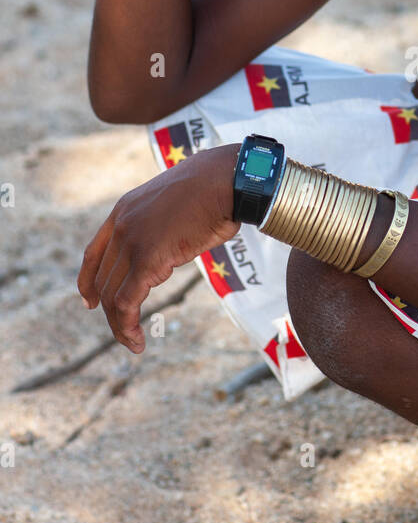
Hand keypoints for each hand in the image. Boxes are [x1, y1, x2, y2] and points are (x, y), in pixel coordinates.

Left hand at [77, 144, 241, 353]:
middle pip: (102, 280)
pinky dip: (127, 325)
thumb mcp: (176, 205)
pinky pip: (127, 301)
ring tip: (132, 342)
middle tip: (125, 331)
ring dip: (119, 325)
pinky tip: (137, 340)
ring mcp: (132, 242)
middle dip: (109, 311)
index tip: (90, 301)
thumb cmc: (213, 190)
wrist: (224, 180)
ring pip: (112, 295)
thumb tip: (174, 242)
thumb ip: (163, 226)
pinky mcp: (147, 259)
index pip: (92, 253)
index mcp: (124, 211)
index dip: (88, 281)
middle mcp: (121, 226)